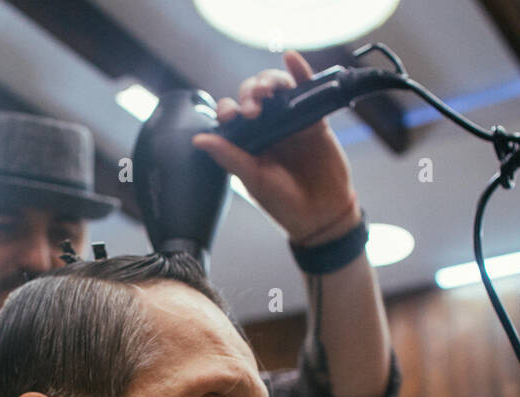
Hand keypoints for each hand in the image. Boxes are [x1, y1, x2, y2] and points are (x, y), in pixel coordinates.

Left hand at [191, 50, 362, 246]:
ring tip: (269, 88)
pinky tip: (292, 59)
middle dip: (250, 92)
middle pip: (253, 95)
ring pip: (277, 89)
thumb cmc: (284, 204)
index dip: (228, 109)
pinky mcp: (314, 121)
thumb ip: (229, 157)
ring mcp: (290, 122)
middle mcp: (266, 128)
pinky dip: (300, 71)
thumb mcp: (253, 179)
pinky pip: (306, 91)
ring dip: (270, 80)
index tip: (232, 116)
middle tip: (255, 108)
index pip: (231, 115)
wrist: (321, 215)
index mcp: (246, 142)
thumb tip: (198, 139)